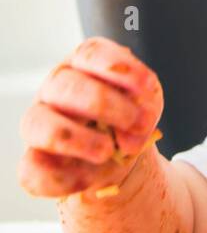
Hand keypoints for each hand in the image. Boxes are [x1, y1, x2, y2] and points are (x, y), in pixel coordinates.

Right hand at [18, 37, 163, 197]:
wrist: (118, 156)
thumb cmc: (127, 119)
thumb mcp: (146, 107)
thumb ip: (145, 109)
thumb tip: (131, 133)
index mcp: (84, 67)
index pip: (91, 53)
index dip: (119, 67)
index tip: (147, 86)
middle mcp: (56, 90)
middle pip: (66, 85)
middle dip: (105, 104)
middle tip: (138, 123)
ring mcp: (40, 124)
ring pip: (38, 124)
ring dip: (76, 138)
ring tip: (107, 151)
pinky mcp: (35, 161)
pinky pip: (33, 171)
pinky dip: (62, 178)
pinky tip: (89, 179)